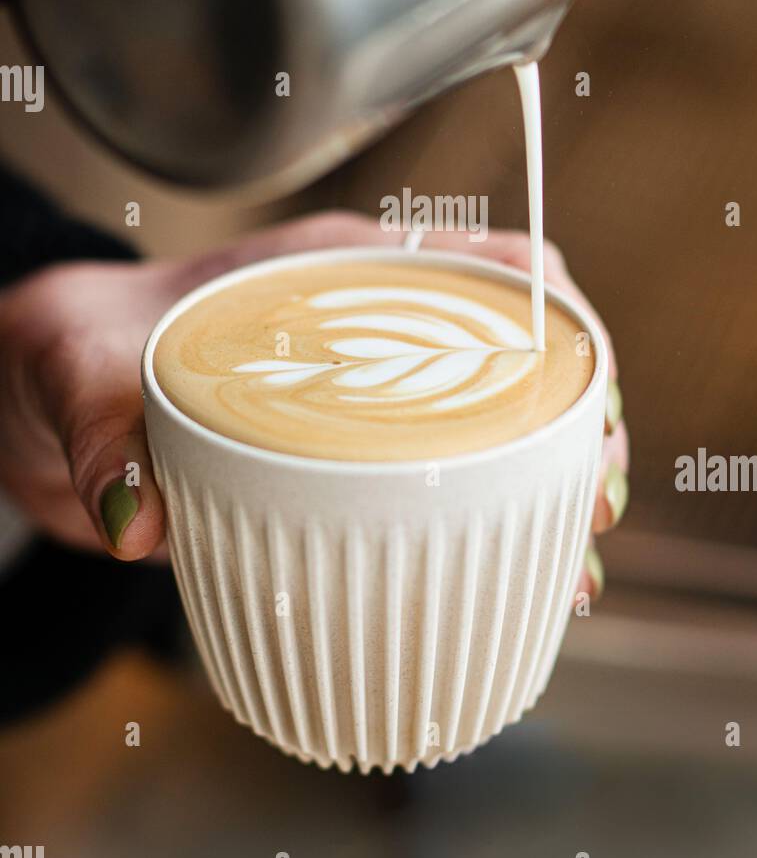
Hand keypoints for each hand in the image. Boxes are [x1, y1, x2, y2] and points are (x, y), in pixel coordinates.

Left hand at [0, 212, 628, 591]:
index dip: (562, 316)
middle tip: (600, 500)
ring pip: (495, 428)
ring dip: (549, 491)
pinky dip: (484, 535)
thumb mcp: (82, 370)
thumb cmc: (85, 347)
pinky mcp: (347, 465)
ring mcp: (368, 400)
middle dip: (581, 421)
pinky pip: (439, 489)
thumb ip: (104, 428)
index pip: (486, 264)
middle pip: (522, 355)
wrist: (51, 390)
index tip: (594, 388)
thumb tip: (141, 517)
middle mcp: (374, 329)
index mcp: (338, 273)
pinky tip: (504, 593)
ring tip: (578, 571)